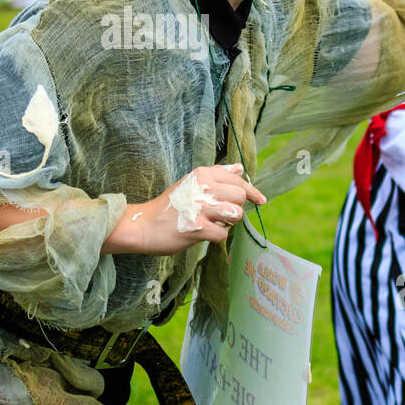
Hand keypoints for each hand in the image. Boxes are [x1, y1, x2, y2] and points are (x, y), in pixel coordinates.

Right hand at [104, 163, 266, 255]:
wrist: (143, 225)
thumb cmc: (170, 206)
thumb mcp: (191, 182)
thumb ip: (216, 174)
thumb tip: (239, 168)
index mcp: (202, 174)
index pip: (238, 181)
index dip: (252, 192)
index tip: (261, 200)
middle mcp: (202, 188)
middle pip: (240, 197)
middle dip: (235, 208)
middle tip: (221, 214)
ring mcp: (200, 208)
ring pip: (236, 214)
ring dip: (228, 222)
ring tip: (213, 222)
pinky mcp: (197, 228)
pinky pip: (223, 234)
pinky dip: (216, 236)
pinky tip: (204, 233)